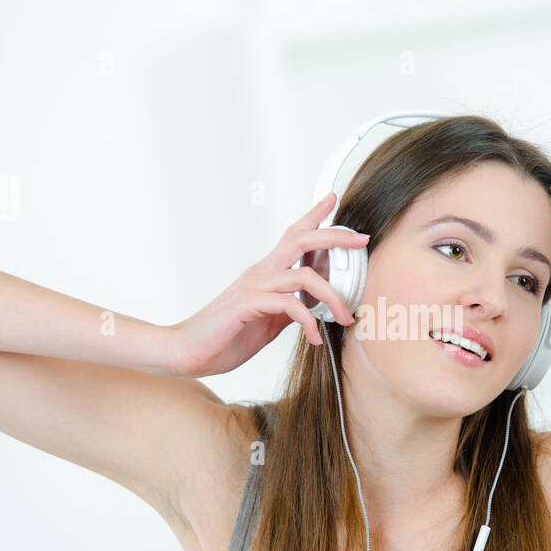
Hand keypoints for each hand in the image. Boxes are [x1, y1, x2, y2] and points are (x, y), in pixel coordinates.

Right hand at [165, 193, 368, 376]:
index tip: (333, 199)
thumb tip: (311, 307)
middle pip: (301, 239)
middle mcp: (260, 273)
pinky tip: (315, 338)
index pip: (292, 235)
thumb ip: (288, 308)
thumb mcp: (268, 320)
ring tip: (345, 317)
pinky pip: (289, 305)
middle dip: (334, 236)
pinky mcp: (248, 305)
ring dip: (333, 296)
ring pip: (303, 275)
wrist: (189, 351)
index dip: (313, 216)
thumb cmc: (225, 336)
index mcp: (265, 273)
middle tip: (361, 240)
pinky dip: (309, 322)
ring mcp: (253, 286)